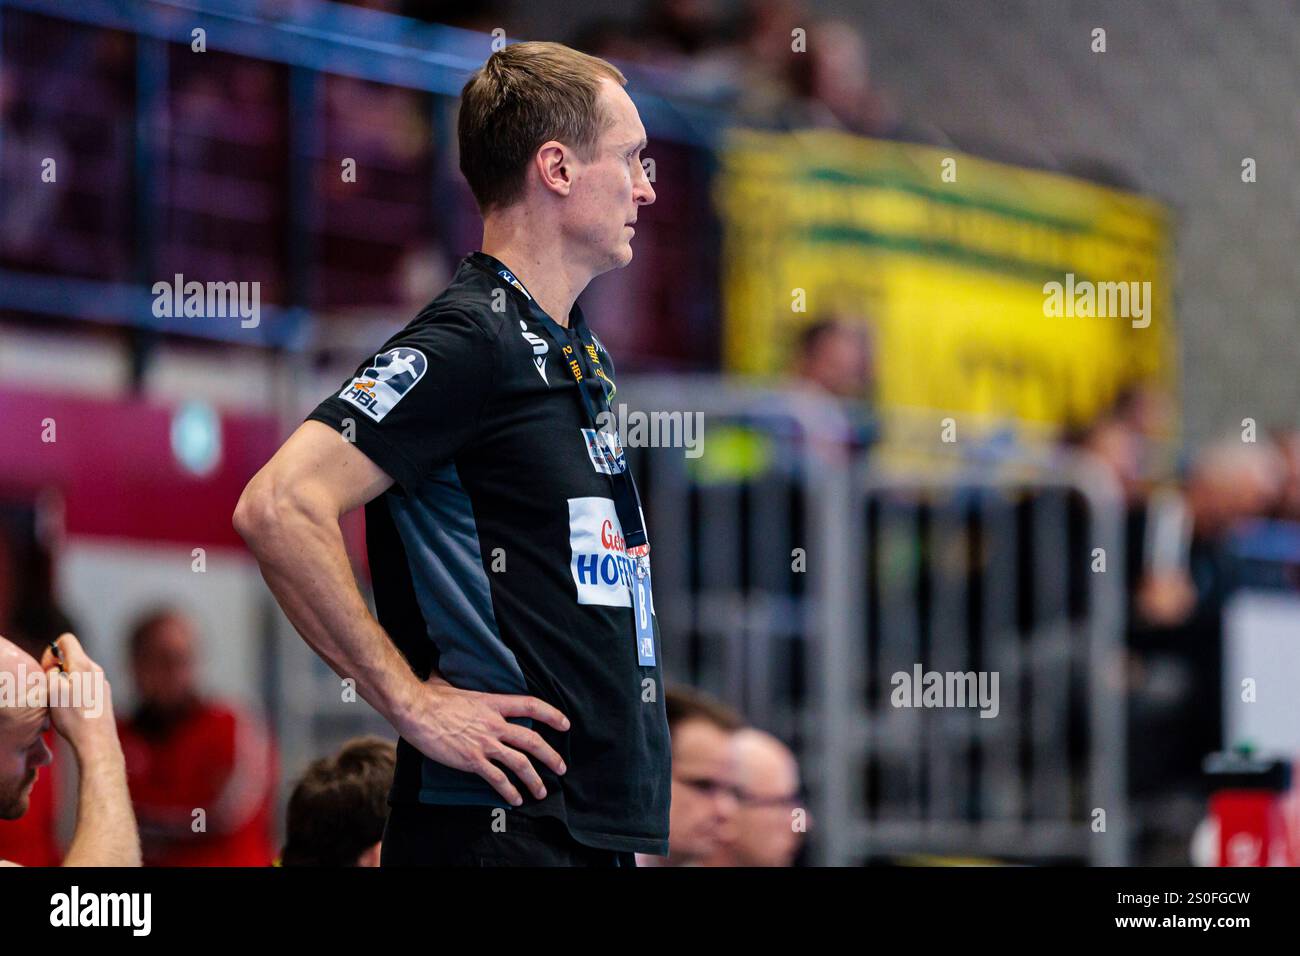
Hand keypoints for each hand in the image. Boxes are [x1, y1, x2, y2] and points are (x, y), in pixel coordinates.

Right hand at [39, 633, 119, 756]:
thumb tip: (57, 668)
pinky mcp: (105, 694)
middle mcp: (96, 669)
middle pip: (73, 657)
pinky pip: (86, 684)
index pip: (66, 640)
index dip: (51, 651)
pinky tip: (74, 707)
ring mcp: (102, 682)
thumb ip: (52, 672)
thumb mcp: (53, 692)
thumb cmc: (73, 717)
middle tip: (52, 687)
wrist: (96, 740)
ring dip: (68, 681)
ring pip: (79, 672)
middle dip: (59, 668)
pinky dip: (77, 690)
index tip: (49, 669)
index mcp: (83, 664)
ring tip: (63, 700)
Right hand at [397, 676, 568, 805]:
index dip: (551, 715)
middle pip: (532, 740)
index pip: (530, 706)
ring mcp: (485, 743)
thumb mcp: (450, 683)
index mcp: (493, 703)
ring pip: (520, 763)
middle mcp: (494, 724)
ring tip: (541, 792)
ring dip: (534, 780)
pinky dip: (509, 791)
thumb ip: (456, 679)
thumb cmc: (430, 696)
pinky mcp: (472, 760)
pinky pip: (497, 779)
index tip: (565, 724)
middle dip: (551, 756)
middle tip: (561, 768)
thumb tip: (444, 671)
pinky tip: (515, 799)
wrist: (416, 711)